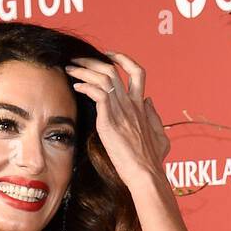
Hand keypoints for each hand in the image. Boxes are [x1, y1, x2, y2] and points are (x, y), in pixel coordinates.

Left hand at [65, 51, 170, 186]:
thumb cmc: (152, 162)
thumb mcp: (161, 136)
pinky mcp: (110, 121)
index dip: (122, 59)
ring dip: (83, 70)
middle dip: (91, 60)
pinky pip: (97, 93)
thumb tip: (149, 101)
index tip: (108, 55)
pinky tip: (76, 87)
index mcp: (141, 106)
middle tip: (77, 60)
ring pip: (102, 77)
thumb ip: (154, 117)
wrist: (146, 175)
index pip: (136, 72)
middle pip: (112, 69)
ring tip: (70, 69)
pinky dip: (85, 86)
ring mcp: (121, 111)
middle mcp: (131, 104)